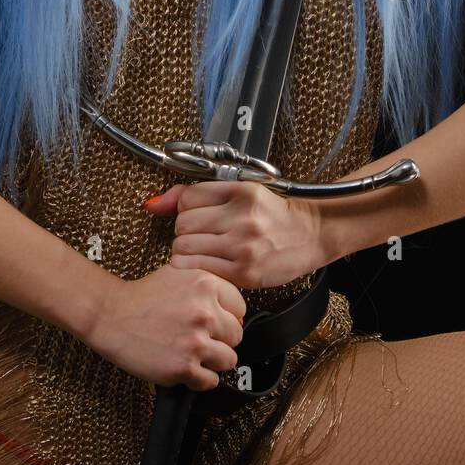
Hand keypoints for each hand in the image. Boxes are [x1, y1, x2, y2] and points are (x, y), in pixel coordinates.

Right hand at [84, 263, 246, 391]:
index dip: (229, 315)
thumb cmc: (143, 296)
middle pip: (236, 335)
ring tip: (196, 354)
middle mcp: (205, 312)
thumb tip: (233, 310)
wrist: (112, 315)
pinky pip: (210, 381)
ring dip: (214, 360)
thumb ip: (208, 286)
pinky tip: (187, 367)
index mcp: (206, 285)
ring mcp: (196, 342)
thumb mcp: (179, 273)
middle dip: (222, 339)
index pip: (240, 307)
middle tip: (203, 338)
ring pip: (229, 359)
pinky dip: (201, 378)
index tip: (217, 321)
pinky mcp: (184, 367)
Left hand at [145, 180, 325, 287]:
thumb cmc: (274, 213)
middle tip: (199, 234)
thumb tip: (153, 204)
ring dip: (186, 250)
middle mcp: (242, 217)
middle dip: (184, 231)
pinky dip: (195, 267)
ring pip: (185, 248)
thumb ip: (196, 194)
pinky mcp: (244, 273)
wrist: (311, 234)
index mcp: (241, 192)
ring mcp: (243, 247)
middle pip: (182, 225)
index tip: (198, 214)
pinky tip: (209, 262)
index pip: (187, 198)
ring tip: (203, 249)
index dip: (186, 208)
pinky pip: (198, 269)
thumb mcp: (241, 191)